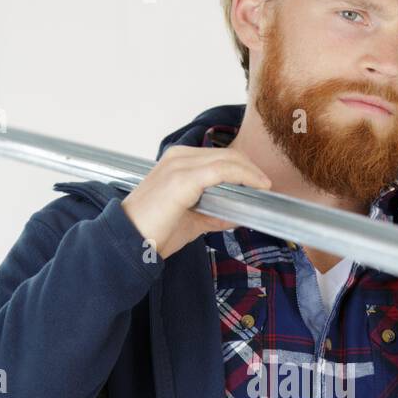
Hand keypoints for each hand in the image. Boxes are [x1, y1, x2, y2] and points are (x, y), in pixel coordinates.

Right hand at [121, 144, 272, 259]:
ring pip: (227, 160)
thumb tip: (239, 214)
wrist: (129, 243)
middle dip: (251, 169)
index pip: (219, 157)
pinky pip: (222, 171)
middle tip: (268, 186)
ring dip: (250, 173)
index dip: (244, 167)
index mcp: (177, 162)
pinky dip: (243, 177)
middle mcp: (178, 157)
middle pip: (226, 155)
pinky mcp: (182, 180)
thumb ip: (215, 214)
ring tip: (265, 187)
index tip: (261, 182)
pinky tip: (256, 187)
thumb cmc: (154, 232)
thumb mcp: (192, 220)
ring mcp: (179, 166)